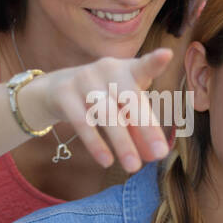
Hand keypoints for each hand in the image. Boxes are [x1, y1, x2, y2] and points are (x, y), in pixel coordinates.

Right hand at [22, 48, 173, 172]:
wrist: (55, 90)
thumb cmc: (101, 97)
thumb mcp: (122, 107)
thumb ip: (139, 129)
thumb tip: (154, 156)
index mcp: (126, 70)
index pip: (143, 66)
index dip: (154, 62)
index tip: (167, 55)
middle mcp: (106, 70)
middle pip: (129, 99)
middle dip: (146, 127)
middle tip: (160, 153)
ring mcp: (84, 79)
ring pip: (107, 114)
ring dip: (122, 143)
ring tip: (134, 167)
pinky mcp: (64, 94)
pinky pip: (83, 122)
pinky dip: (96, 144)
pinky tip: (107, 162)